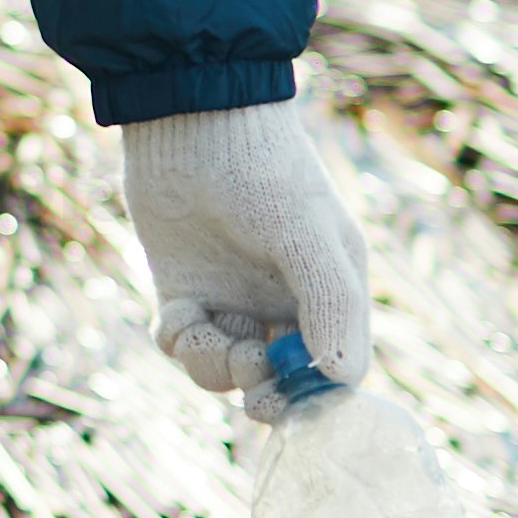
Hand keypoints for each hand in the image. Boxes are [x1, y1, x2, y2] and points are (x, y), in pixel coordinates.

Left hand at [120, 95, 372, 400]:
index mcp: (330, 291)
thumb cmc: (262, 170)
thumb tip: (339, 377)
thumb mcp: (307, 234)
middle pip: (274, 379)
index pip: (331, 369)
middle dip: (254, 382)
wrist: (190, 120)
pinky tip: (177, 313)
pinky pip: (183, 344)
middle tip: (239, 359)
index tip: (275, 396)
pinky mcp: (185, 292)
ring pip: (224, 369)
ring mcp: (232, 300)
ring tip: (199, 325)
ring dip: (210, 363)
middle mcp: (283, 303)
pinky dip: (178, 341)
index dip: (306, 396)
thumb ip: (331, 302)